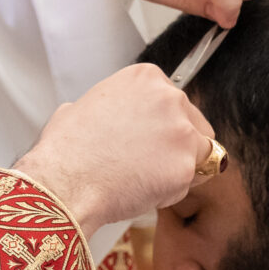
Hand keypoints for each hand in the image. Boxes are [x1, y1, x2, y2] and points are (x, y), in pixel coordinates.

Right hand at [15, 64, 217, 232]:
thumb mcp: (80, 107)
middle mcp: (169, 97)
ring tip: (149, 179)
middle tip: (148, 163)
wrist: (66, 183)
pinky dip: (177, 188)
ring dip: (183, 164)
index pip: (173, 100)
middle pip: (193, 121)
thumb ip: (106, 106)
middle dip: (176, 143)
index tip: (150, 138)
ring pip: (202, 150)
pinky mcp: (187, 166)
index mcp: (146, 78)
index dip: (162, 124)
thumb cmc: (67, 151)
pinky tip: (148, 191)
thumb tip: (101, 116)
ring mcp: (181, 131)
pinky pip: (194, 179)